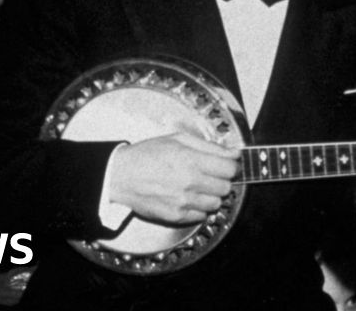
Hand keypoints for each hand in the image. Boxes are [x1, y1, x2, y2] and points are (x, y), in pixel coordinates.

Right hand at [108, 132, 239, 223]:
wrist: (120, 176)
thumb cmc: (147, 155)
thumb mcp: (177, 139)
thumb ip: (209, 146)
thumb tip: (234, 153)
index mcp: (191, 159)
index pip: (230, 168)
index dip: (231, 166)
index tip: (226, 166)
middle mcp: (190, 182)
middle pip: (226, 187)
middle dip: (221, 181)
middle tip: (210, 176)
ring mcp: (183, 201)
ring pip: (216, 204)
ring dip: (211, 196)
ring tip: (197, 187)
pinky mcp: (176, 216)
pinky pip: (202, 216)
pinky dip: (199, 208)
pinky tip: (187, 198)